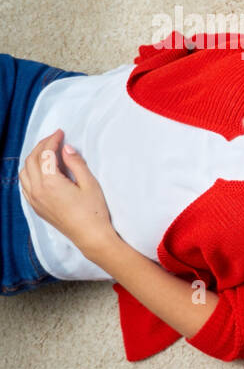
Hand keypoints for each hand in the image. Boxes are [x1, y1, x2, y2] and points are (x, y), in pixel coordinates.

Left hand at [18, 130, 116, 252]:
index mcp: (51, 183)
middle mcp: (37, 190)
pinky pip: (25, 184)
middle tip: (54, 139)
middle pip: (31, 160)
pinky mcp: (36, 206)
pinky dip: (29, 172)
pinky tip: (40, 170)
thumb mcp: (90, 184)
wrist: (90, 236)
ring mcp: (34, 199)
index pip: (46, 154)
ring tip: (46, 152)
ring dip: (33, 158)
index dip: (52, 140)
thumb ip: (76, 163)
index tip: (60, 133)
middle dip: (41, 146)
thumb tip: (66, 148)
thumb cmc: (94, 211)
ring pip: (24, 172)